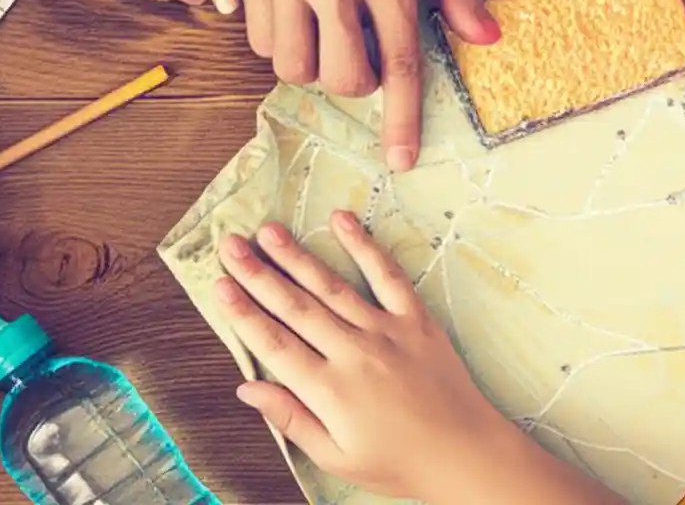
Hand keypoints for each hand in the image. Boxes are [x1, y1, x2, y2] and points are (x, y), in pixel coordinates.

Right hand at [216, 212, 621, 503]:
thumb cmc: (397, 462)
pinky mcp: (415, 319)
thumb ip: (290, 418)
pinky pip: (386, 276)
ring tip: (268, 231)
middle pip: (295, 307)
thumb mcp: (335, 456)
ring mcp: (385, 331)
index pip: (274, 344)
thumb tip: (247, 389)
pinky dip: (364, 246)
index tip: (219, 285)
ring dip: (297, 256)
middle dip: (258, 274)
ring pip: (331, 286)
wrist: (464, 454)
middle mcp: (353, 354)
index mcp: (329, 391)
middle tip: (230, 244)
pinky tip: (342, 221)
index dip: (243, 313)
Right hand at [241, 0, 499, 171]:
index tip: (400, 160)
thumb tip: (484, 38)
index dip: (401, 121)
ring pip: (289, 63)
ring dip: (310, 64)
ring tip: (322, 34)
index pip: (398, 64)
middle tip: (357, 55)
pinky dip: (276, 38)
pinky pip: (255, 32)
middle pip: (338, 75)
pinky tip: (293, 12)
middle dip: (351, 83)